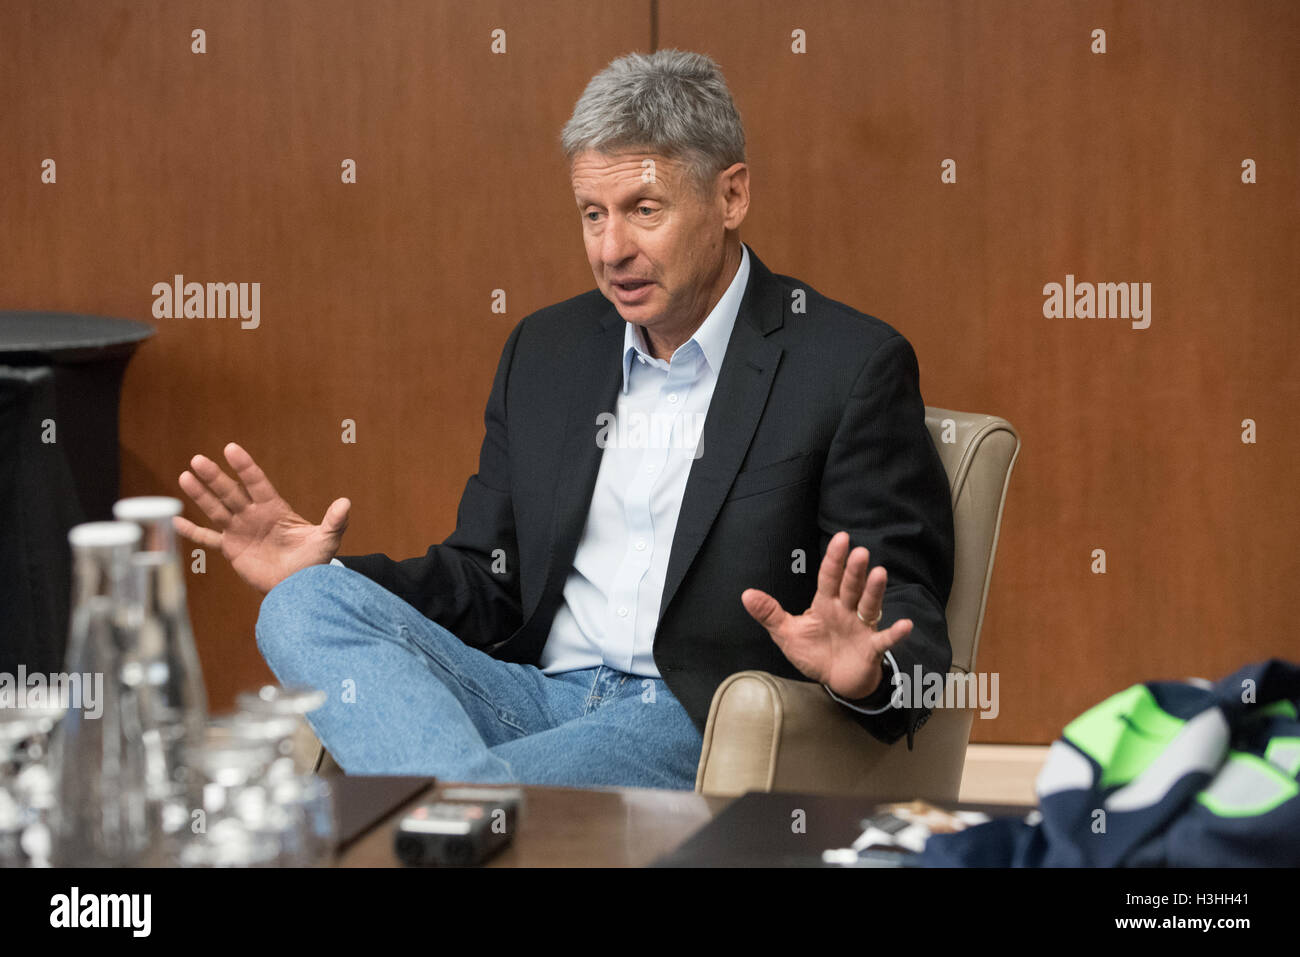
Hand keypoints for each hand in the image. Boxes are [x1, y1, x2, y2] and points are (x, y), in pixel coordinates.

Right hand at [172, 442, 350, 593]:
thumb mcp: (326, 541)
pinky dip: (192, 532)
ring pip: (217, 509)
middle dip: (214, 477)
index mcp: (275, 509)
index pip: (257, 482)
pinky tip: (175, 521)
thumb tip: (346, 502)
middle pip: (231, 492)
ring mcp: (241, 530)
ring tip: (185, 476)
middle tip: (197, 459)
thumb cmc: (314, 563)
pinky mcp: (232, 549)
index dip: (244, 466)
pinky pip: (208, 539)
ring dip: (201, 495)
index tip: (230, 449)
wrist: (299, 588)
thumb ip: (335, 522)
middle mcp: (254, 515)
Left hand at [741, 530, 911, 700]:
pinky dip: (895, 633)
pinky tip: (905, 625)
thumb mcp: (787, 633)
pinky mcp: (871, 648)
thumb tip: (745, 594)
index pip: (829, 577)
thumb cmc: (814, 652)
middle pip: (851, 587)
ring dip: (874, 590)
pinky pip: (884, 639)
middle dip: (854, 571)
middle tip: (859, 552)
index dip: (835, 559)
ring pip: (868, 605)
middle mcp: (846, 610)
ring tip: (880, 573)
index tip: (842, 539)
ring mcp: (861, 627)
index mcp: (826, 604)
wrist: (836, 681)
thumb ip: (769, 613)